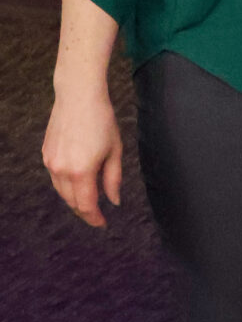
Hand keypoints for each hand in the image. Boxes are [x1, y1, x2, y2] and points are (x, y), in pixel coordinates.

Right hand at [43, 86, 122, 227]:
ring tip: (88, 201)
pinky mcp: (45, 154)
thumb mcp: (114, 150)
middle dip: (84, 211)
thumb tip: (114, 201)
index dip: (94, 218)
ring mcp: (50, 163)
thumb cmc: (102, 121)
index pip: (86, 205)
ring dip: (74, 199)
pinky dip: (66, 185)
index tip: (103, 224)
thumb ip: (113, 179)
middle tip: (97, 215)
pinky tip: (77, 182)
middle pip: (71, 201)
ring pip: (61, 191)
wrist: (78, 97)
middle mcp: (61, 170)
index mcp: (81, 171)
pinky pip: (55, 178)